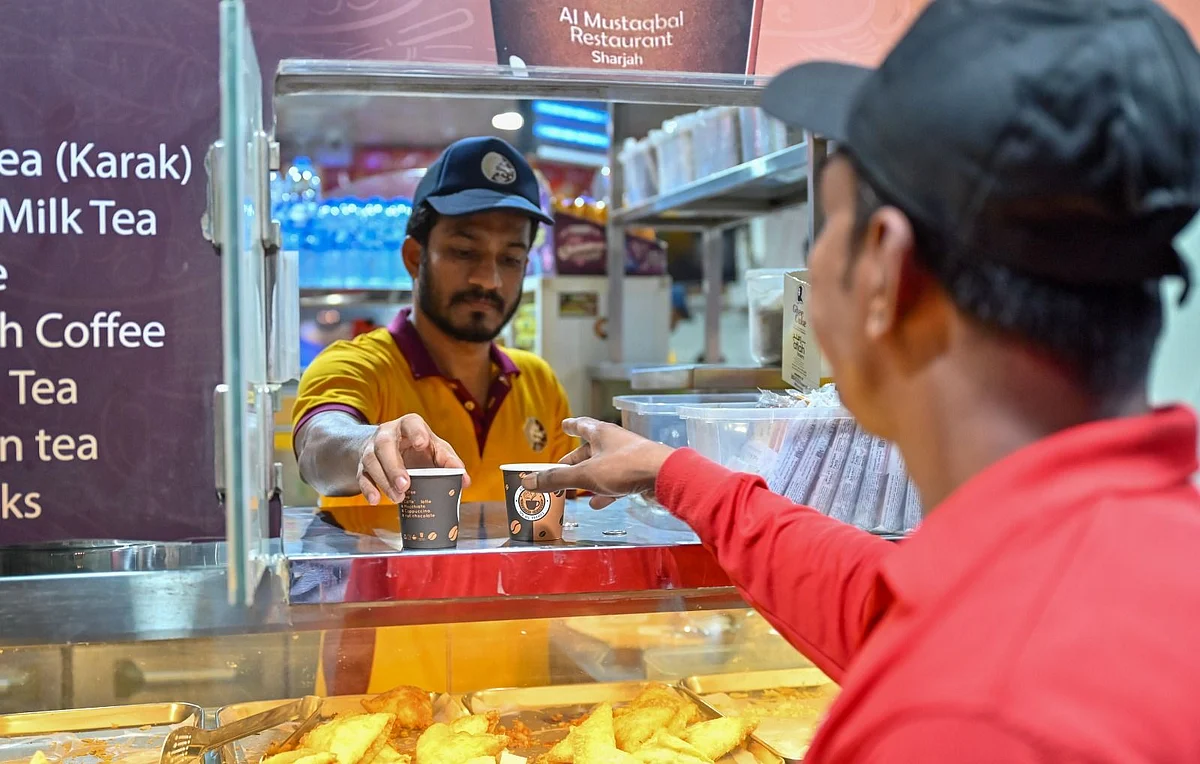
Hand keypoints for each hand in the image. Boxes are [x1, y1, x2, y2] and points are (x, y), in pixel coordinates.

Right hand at [357, 414, 467, 504]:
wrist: (386, 447)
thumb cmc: (417, 449)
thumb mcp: (435, 448)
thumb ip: (449, 461)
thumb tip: (464, 480)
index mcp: (408, 426)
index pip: (411, 424)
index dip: (416, 432)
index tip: (422, 443)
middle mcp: (386, 435)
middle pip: (385, 446)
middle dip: (395, 466)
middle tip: (406, 485)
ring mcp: (371, 450)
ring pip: (372, 463)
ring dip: (384, 481)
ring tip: (398, 497)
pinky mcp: (363, 467)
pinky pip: (362, 477)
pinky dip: (368, 489)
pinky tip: (375, 500)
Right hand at [521, 418, 673, 508]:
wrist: (665, 476)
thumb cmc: (624, 468)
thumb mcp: (585, 475)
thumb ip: (557, 479)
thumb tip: (527, 480)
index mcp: (601, 433)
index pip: (581, 425)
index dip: (571, 426)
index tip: (564, 425)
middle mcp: (615, 442)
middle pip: (590, 450)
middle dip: (575, 461)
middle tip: (561, 469)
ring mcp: (628, 458)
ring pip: (602, 467)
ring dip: (588, 478)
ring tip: (575, 491)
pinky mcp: (639, 474)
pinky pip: (616, 482)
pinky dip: (604, 491)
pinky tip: (597, 503)